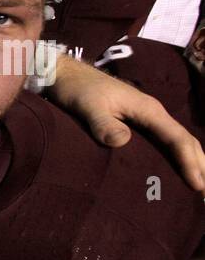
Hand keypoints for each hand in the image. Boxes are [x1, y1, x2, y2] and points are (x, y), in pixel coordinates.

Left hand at [50, 54, 204, 191]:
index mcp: (148, 110)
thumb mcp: (89, 107)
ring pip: (177, 141)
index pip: (176, 139)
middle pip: (185, 140)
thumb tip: (123, 142)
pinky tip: (175, 169)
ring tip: (200, 183)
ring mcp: (146, 118)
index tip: (197, 184)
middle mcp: (153, 114)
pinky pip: (163, 141)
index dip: (189, 162)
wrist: (69, 75)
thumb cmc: (79, 90)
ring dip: (192, 160)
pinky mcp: (137, 122)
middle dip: (200, 164)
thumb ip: (104, 124)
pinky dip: (175, 156)